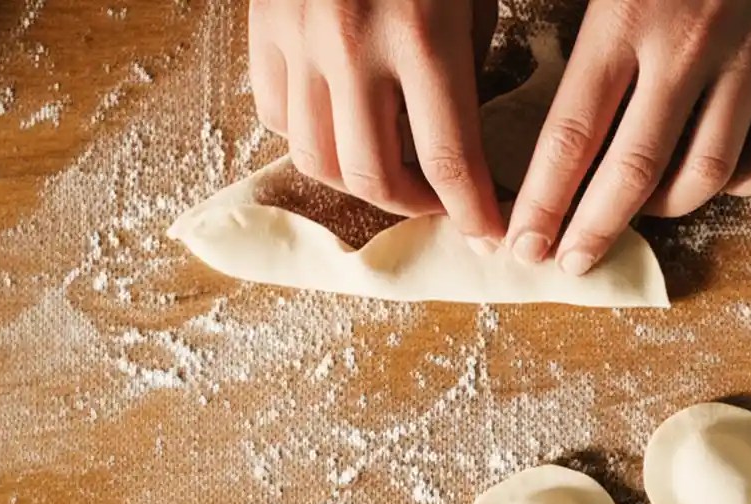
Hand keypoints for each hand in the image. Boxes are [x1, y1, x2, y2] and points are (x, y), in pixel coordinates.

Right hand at [248, 0, 504, 251]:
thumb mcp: (474, 0)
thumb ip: (465, 71)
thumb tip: (458, 144)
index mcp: (422, 36)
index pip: (448, 160)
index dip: (471, 212)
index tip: (487, 233)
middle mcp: (351, 44)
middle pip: (372, 176)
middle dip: (412, 207)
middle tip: (438, 204)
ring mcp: (299, 38)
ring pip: (316, 159)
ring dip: (358, 182)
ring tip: (390, 172)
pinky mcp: (264, 27)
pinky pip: (277, 115)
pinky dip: (310, 139)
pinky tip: (341, 128)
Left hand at [507, 0, 750, 274]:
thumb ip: (563, 0)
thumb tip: (511, 52)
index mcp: (628, 12)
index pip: (573, 132)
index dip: (543, 199)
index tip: (520, 243)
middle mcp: (691, 45)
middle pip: (634, 170)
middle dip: (591, 227)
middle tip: (563, 262)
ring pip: (706, 172)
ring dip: (663, 210)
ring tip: (632, 220)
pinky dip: (739, 183)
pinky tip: (709, 183)